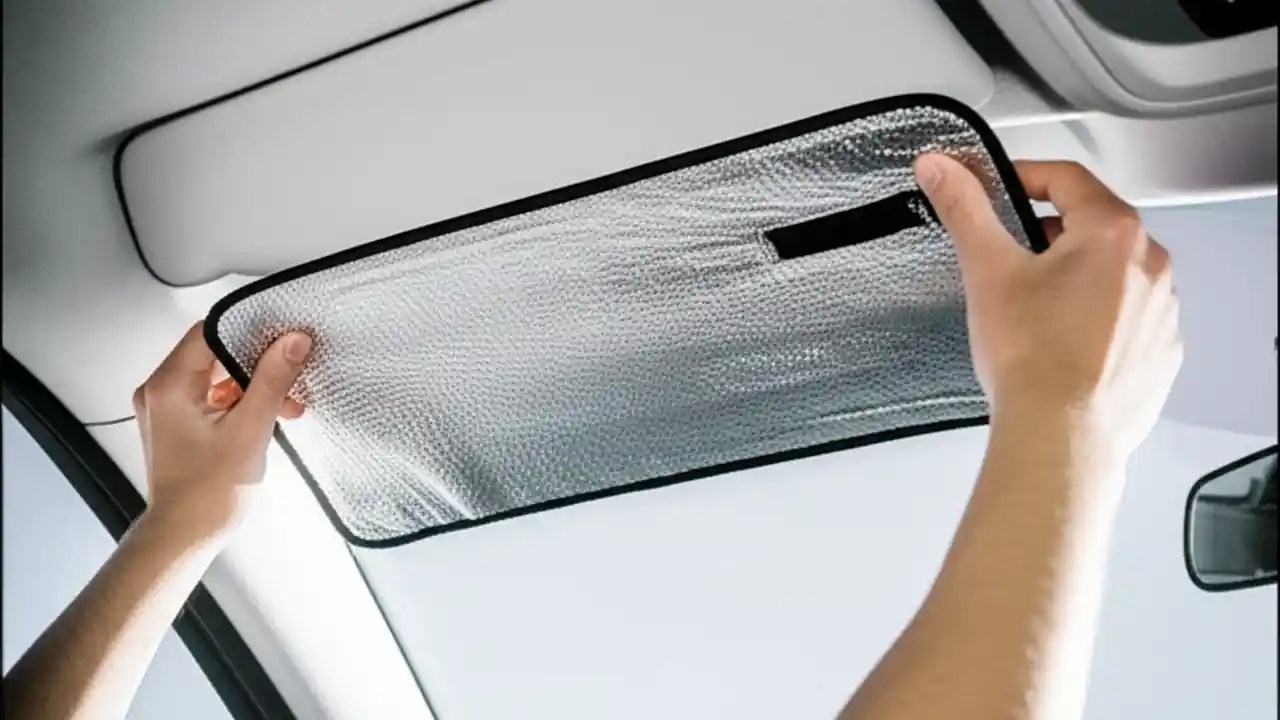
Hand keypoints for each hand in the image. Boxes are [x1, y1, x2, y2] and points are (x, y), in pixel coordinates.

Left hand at [131, 322, 312, 543]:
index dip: (250, 330)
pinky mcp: (176, 424)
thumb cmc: (209, 492)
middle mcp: (159, 391)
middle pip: (214, 353)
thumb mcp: (251, 428)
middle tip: (290, 377)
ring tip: (284, 406)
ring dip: (252, 385)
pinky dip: (239, 401)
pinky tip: (267, 416)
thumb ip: (272, 379)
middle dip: (257, 364)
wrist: (186, 536)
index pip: (210, 332)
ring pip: (215, 376)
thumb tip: (293, 340)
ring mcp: (165, 408)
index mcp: (169, 386)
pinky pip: (210, 396)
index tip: (283, 336)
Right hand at [914, 155, 1181, 459]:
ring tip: (1033, 313)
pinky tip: (1060, 345)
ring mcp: (1162, 312)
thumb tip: (941, 167)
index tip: (998, 190)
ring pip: (1112, 275)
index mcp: (1113, 233)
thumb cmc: (1032, 359)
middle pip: (1092, 227)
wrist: (1060, 437)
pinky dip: (1096, 321)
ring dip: (1075, 279)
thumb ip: (963, 207)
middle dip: (1047, 236)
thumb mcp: (987, 269)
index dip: (1023, 177)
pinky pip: (1127, 319)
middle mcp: (1150, 266)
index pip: (1066, 178)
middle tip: (1007, 263)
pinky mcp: (1161, 353)